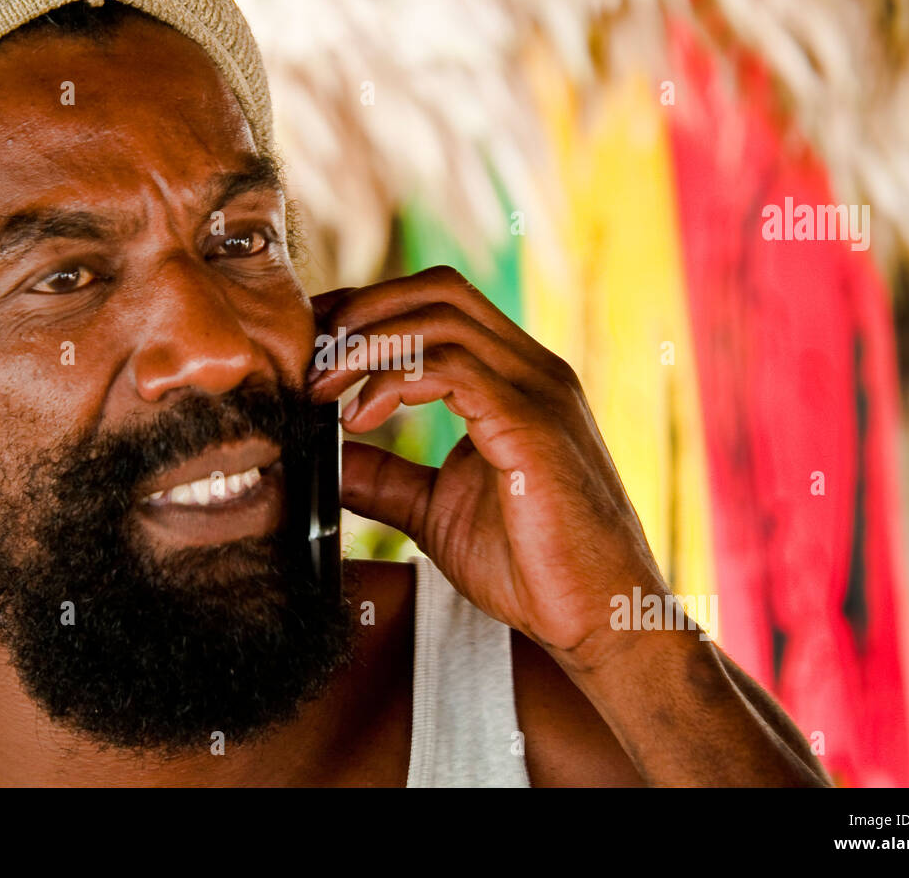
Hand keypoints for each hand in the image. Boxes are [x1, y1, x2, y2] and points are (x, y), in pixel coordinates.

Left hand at [308, 266, 670, 663]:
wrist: (600, 619)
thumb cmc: (533, 569)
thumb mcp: (435, 512)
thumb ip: (384, 478)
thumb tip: (326, 458)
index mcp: (515, 381)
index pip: (438, 305)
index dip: (369, 310)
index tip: (313, 340)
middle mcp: (532, 370)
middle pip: (438, 290)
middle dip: (362, 309)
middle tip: (309, 355)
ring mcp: (537, 390)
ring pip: (441, 317)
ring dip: (365, 344)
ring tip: (321, 389)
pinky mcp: (532, 423)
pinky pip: (451, 367)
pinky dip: (393, 380)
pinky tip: (361, 418)